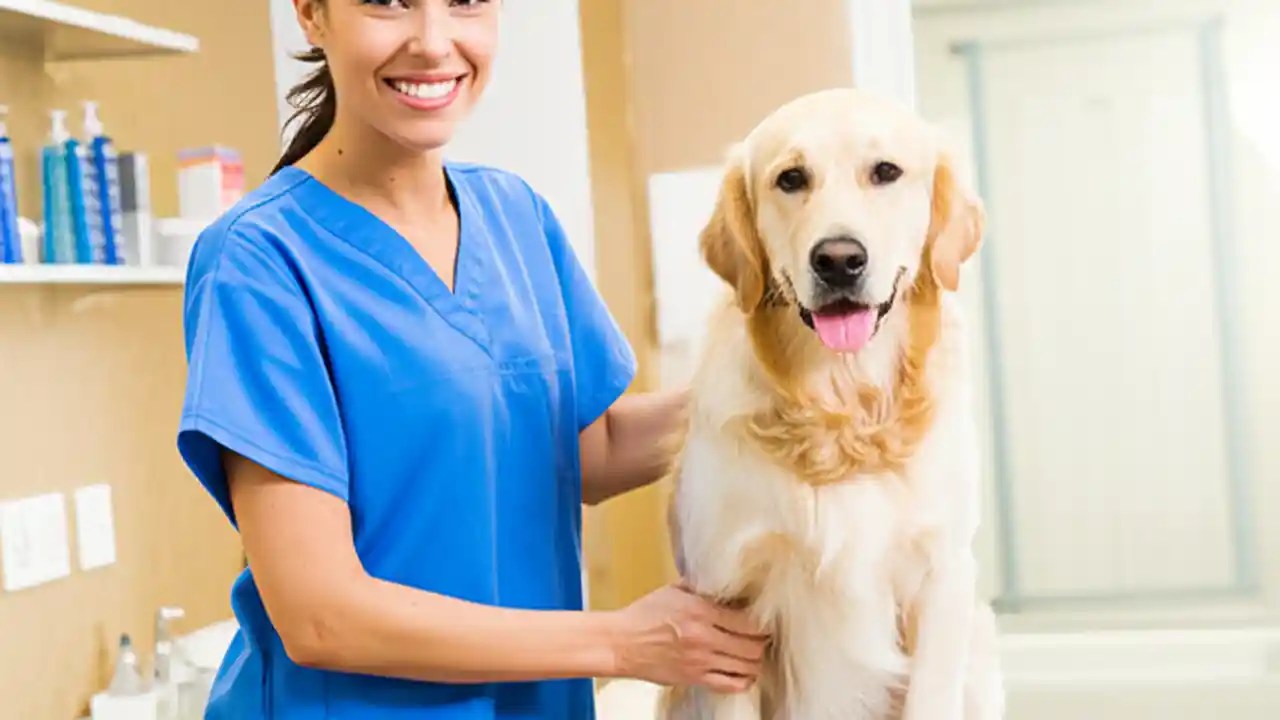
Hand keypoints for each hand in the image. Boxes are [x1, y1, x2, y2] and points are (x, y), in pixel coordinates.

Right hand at [608, 583, 767, 692]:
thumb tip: (725, 580)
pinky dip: (745, 680)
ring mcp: (700, 661)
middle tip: (763, 636)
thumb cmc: (644, 615)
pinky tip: (745, 672)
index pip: (748, 620)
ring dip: (756, 659)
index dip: (762, 621)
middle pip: (753, 645)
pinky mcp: (695, 678)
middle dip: (763, 640)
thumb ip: (701, 586)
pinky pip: (731, 685)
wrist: (621, 644)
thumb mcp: (673, 590)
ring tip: (755, 652)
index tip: (764, 618)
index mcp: (700, 611)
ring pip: (747, 666)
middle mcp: (703, 638)